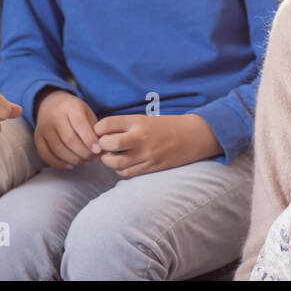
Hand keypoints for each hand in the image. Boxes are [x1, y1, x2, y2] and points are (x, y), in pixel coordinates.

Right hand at [35, 90, 101, 168]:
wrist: (51, 103)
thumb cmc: (74, 111)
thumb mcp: (87, 112)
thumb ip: (95, 128)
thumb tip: (104, 147)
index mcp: (70, 107)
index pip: (79, 124)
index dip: (89, 139)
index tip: (98, 150)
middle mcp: (54, 116)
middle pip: (69, 139)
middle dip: (84, 153)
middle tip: (94, 159)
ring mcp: (44, 127)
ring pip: (58, 149)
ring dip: (74, 160)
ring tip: (86, 162)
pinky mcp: (37, 137)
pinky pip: (46, 154)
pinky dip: (59, 163)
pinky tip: (71, 165)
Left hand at [93, 114, 221, 176]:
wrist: (192, 136)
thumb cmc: (166, 126)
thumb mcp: (145, 119)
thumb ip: (125, 125)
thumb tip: (102, 133)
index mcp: (138, 121)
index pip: (107, 124)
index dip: (98, 128)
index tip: (99, 131)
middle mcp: (141, 137)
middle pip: (109, 144)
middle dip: (101, 146)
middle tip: (103, 145)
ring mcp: (146, 154)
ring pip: (116, 162)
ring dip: (108, 160)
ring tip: (110, 156)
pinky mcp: (151, 167)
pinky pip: (127, 172)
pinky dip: (120, 169)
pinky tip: (123, 164)